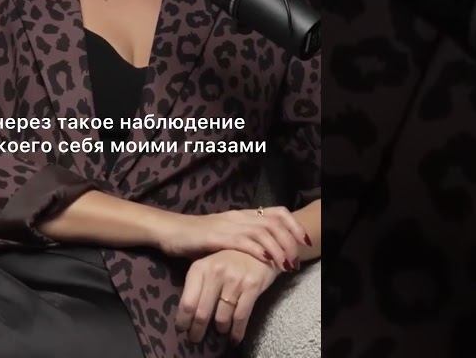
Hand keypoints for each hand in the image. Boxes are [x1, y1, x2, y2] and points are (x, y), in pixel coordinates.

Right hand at [154, 206, 310, 271]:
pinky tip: (267, 261)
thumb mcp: (226, 235)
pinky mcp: (216, 237)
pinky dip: (259, 251)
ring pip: (263, 231)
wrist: (171, 232)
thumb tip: (267, 253)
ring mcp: (228, 225)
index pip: (277, 212)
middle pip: (275, 221)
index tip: (305, 241)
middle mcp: (239, 217)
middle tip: (298, 258)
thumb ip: (244, 240)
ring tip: (286, 264)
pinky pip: (243, 242)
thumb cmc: (197, 237)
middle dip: (291, 239)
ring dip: (278, 248)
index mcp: (243, 215)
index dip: (294, 225)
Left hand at [175, 249, 279, 343]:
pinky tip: (234, 338)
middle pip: (202, 313)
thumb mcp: (210, 264)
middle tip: (195, 339)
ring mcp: (234, 279)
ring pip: (222, 317)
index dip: (183, 320)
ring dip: (220, 329)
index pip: (187, 302)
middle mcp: (215, 272)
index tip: (182, 330)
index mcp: (200, 267)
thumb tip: (186, 313)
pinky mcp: (252, 286)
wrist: (261, 244)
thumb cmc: (230, 258)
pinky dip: (237, 332)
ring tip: (220, 332)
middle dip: (197, 331)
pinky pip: (241, 317)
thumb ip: (199, 285)